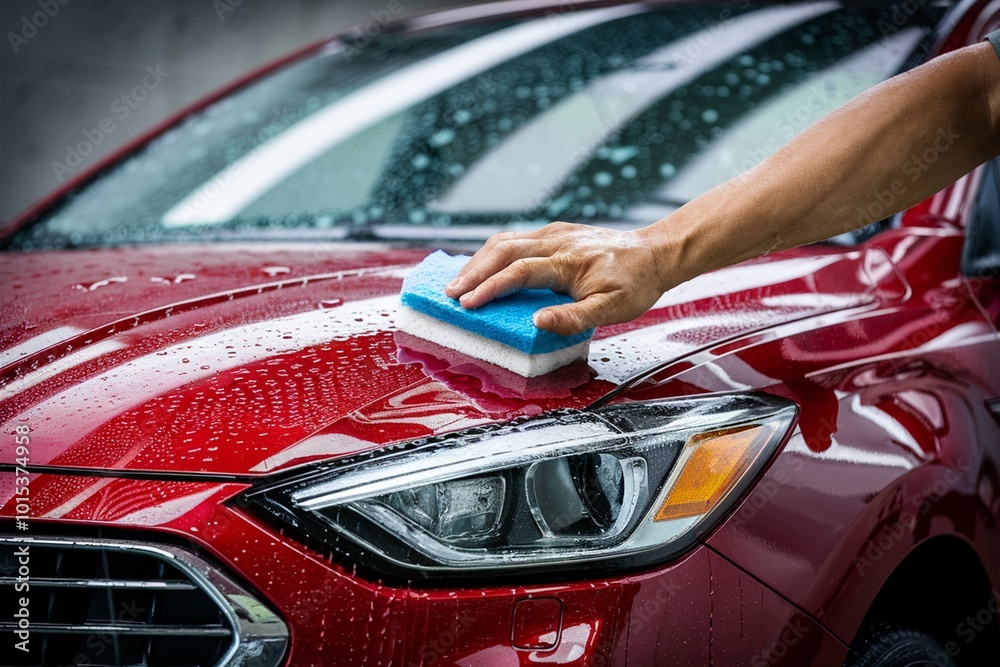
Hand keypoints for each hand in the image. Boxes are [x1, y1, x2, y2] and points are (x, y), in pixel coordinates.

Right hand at [444, 221, 671, 335]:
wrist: (654, 253)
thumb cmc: (635, 283)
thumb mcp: (613, 309)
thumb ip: (574, 317)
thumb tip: (536, 322)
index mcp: (567, 260)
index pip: (518, 272)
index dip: (489, 288)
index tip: (467, 305)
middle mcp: (556, 240)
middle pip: (502, 250)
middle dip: (473, 272)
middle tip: (449, 294)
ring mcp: (554, 233)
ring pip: (505, 240)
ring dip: (479, 260)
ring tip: (459, 282)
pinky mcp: (555, 232)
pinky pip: (516, 239)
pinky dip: (493, 253)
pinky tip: (483, 266)